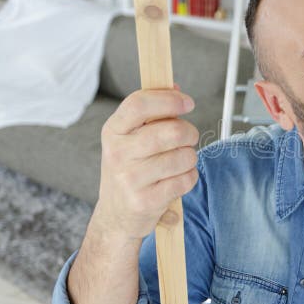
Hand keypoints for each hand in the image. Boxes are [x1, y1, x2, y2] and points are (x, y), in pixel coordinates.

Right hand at [95, 83, 199, 240]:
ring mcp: (130, 179)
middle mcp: (118, 153)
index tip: (188, 102)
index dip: (169, 99)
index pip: (139, 103)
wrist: (116, 216)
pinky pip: (185, 180)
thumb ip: (152, 113)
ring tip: (178, 163)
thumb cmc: (130, 169)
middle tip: (188, 137)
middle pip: (170, 131)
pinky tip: (176, 180)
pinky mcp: (145, 201)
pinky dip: (189, 178)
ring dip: (190, 158)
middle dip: (189, 132)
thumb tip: (176, 87)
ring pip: (183, 156)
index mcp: (113, 131)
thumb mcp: (131, 138)